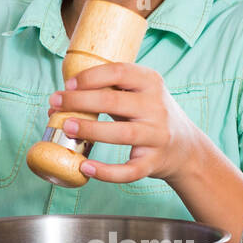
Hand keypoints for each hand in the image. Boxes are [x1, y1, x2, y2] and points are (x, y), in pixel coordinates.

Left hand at [47, 63, 199, 184]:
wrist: (185, 148)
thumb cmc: (149, 116)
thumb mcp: (138, 94)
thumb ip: (105, 92)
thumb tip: (57, 103)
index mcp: (151, 82)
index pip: (118, 71)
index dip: (90, 77)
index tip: (68, 85)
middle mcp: (157, 107)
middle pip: (114, 101)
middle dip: (80, 101)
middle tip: (56, 103)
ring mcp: (158, 136)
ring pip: (122, 133)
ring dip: (91, 130)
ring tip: (66, 127)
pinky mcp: (154, 162)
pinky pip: (129, 170)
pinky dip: (106, 171)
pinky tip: (85, 167)